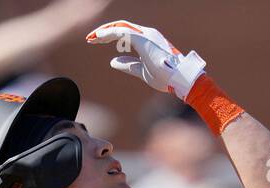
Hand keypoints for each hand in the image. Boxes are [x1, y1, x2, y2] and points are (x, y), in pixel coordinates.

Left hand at [85, 20, 205, 99]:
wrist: (179, 79)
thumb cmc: (165, 76)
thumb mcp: (142, 71)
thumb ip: (128, 65)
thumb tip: (112, 61)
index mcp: (148, 40)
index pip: (125, 33)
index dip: (110, 36)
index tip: (96, 41)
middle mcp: (147, 33)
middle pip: (121, 26)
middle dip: (104, 31)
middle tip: (90, 38)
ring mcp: (145, 35)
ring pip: (119, 27)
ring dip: (104, 32)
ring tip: (91, 38)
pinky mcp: (142, 40)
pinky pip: (121, 33)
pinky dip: (108, 34)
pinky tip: (98, 37)